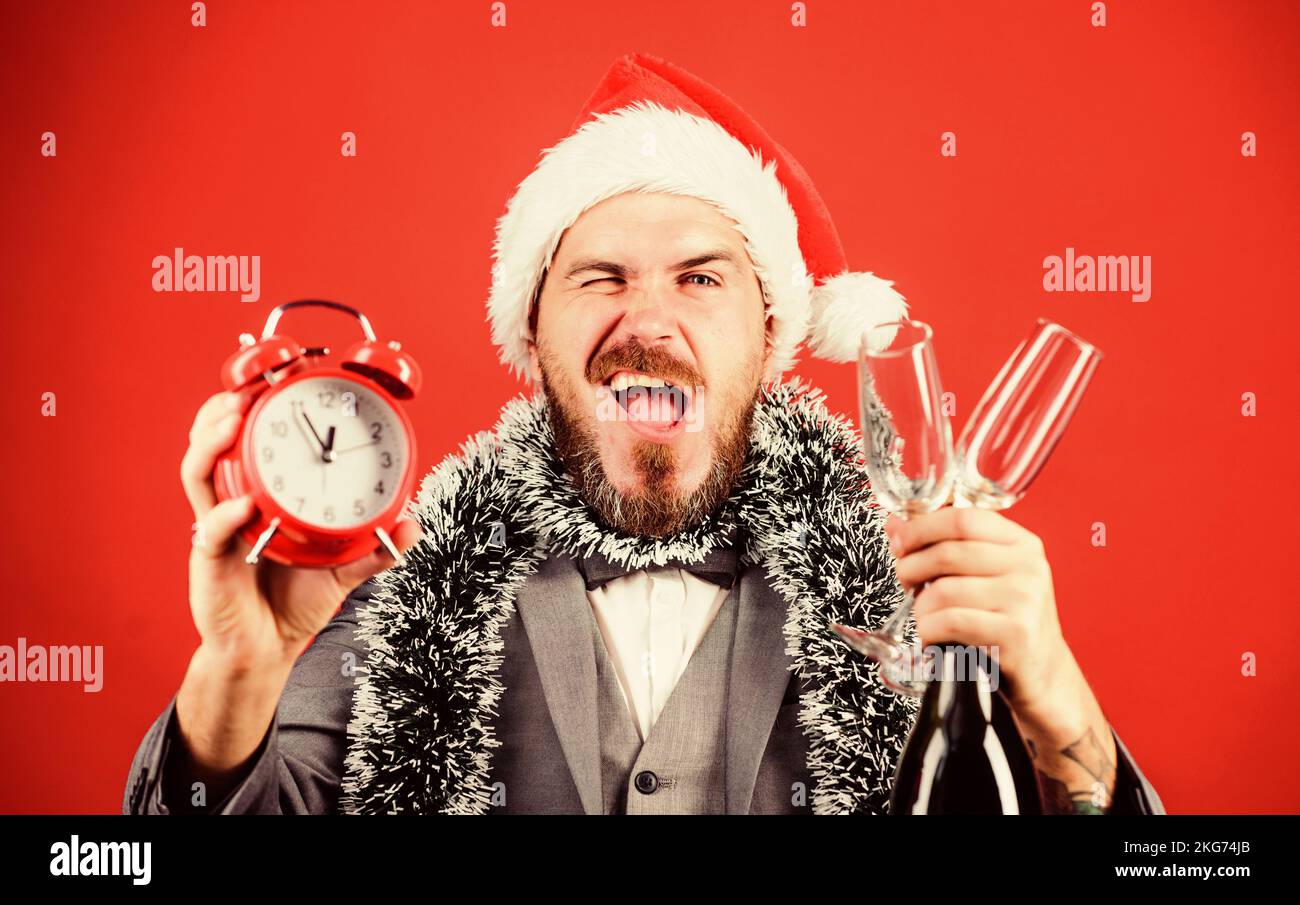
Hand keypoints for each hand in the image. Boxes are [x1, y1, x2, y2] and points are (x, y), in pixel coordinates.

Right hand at [173, 389, 422, 792]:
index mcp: (259, 493)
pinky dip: (225, 515)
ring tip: (232, 421)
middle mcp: (231, 503)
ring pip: (198, 474)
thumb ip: (375, 548)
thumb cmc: (294, 601)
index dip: (251, 404)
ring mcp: (215, 529)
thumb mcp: (342, 568)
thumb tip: (413, 524)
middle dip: (221, 409)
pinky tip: (243, 504)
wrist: (266, 651)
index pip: (246, 438)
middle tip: (246, 387)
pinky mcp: (208, 561)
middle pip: (209, 442)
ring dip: (211, 444)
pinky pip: (211, 531)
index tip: (276, 373)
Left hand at [886, 507, 1118, 810]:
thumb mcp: (985, 576)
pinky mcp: (1015, 633)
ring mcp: (1024, 599)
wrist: (1042, 674)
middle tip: (907, 583)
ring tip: (926, 619)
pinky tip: (934, 638)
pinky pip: (949, 622)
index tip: (900, 543)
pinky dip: (929, 632)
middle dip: (912, 568)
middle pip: (947, 553)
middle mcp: (1027, 567)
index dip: (922, 528)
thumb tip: (895, 524)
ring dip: (921, 608)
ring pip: (942, 591)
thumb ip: (944, 546)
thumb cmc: (1006, 621)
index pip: (962, 518)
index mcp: (1021, 543)